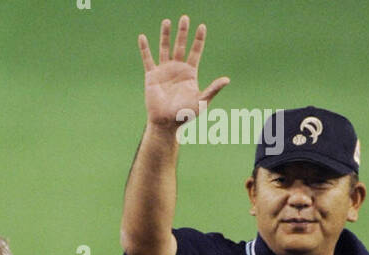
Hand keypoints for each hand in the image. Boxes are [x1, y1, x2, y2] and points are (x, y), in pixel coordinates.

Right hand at [138, 15, 228, 129]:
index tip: (202, 26)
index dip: (199, 39)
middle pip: (181, 45)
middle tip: (185, 18)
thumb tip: (227, 79)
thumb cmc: (184, 115)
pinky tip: (142, 37)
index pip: (196, 51)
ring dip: (165, 35)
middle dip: (183, 32)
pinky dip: (144, 48)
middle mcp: (177, 68)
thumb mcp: (201, 102)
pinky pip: (147, 59)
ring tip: (166, 21)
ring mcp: (164, 71)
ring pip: (165, 48)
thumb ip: (213, 89)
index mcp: (189, 72)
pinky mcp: (152, 76)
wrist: (166, 123)